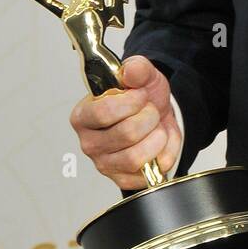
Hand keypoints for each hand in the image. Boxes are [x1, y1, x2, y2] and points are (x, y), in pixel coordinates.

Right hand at [68, 54, 181, 192]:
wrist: (157, 114)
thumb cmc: (141, 98)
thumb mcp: (142, 75)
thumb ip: (137, 68)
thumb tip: (130, 71)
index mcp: (83, 116)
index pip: (104, 113)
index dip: (131, 102)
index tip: (141, 95)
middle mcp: (89, 143)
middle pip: (125, 134)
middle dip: (149, 117)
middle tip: (151, 110)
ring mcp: (105, 164)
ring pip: (137, 157)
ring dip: (157, 136)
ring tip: (156, 126)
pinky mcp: (123, 180)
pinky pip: (150, 172)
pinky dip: (164, 153)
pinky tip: (159, 142)